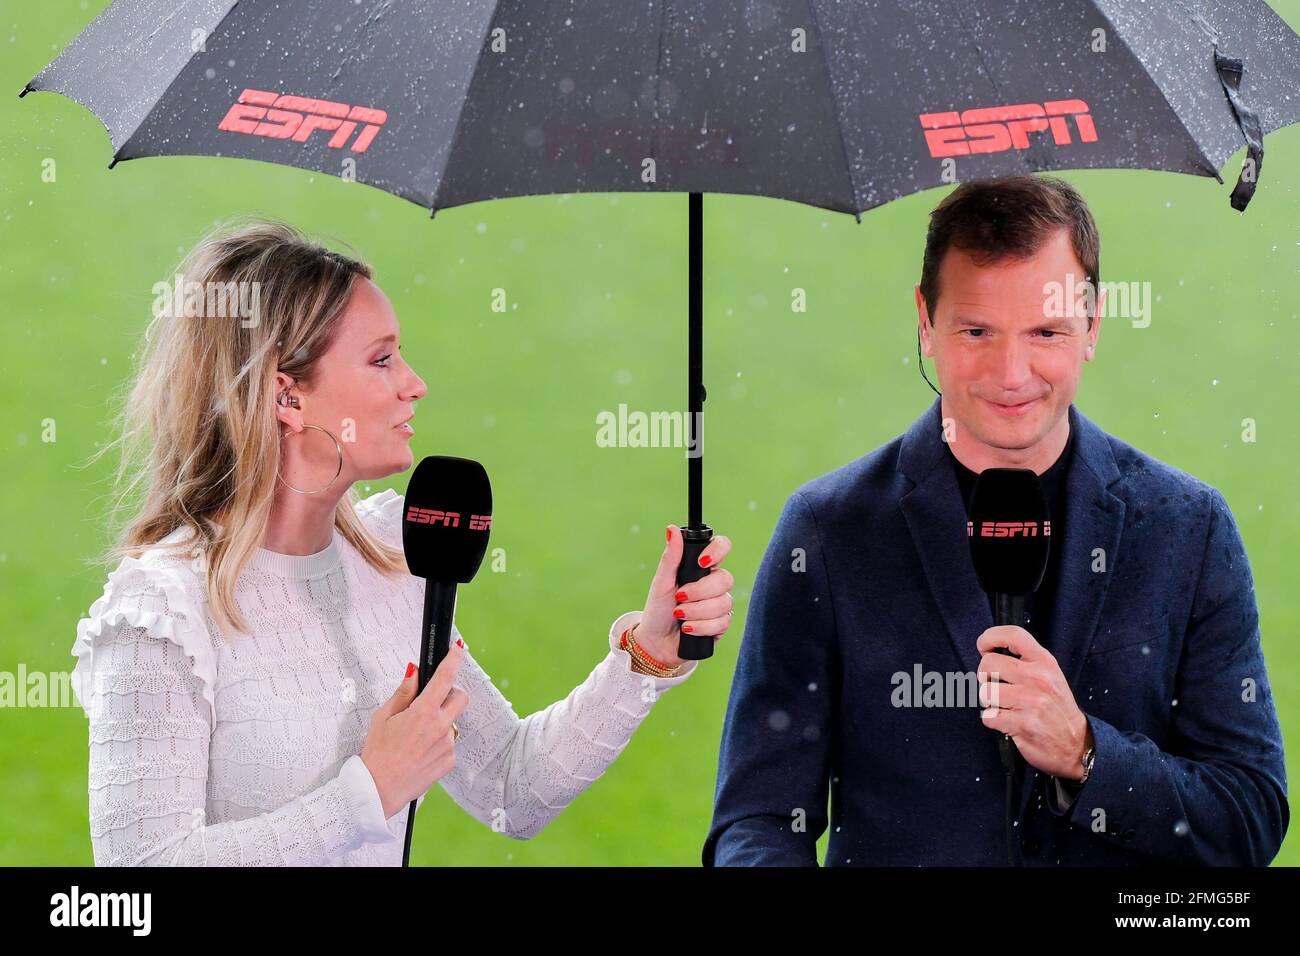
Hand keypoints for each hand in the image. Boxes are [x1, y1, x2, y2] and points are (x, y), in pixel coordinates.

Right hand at [361, 641, 469, 818]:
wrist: (378, 790)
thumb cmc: (377, 753)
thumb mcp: (383, 716)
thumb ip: (404, 692)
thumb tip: (415, 673)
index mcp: (423, 713)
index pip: (444, 678)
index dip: (454, 659)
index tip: (459, 649)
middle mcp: (440, 728)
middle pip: (460, 697)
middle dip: (450, 693)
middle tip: (432, 699)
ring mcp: (447, 745)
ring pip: (453, 721)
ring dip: (441, 720)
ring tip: (417, 735)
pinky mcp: (449, 761)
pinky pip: (449, 742)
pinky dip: (439, 741)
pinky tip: (420, 751)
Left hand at [633, 524, 735, 667]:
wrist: (656, 641)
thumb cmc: (658, 609)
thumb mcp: (661, 582)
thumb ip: (670, 557)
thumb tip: (672, 529)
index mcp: (701, 568)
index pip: (722, 547)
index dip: (718, 551)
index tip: (702, 562)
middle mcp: (714, 584)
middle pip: (726, 578)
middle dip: (699, 591)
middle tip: (679, 598)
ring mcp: (720, 605)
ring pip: (724, 603)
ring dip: (697, 612)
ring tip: (679, 616)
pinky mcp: (721, 625)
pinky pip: (722, 622)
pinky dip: (701, 627)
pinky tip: (688, 629)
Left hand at [975, 625, 1091, 779]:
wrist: (1077, 744)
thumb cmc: (1056, 708)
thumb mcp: (1050, 676)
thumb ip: (1026, 661)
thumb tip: (990, 652)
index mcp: (1045, 662)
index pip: (1014, 635)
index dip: (991, 637)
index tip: (983, 646)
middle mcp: (1039, 678)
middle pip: (988, 664)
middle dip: (984, 676)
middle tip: (994, 685)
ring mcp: (1031, 701)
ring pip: (985, 692)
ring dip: (990, 702)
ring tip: (1006, 707)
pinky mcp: (1023, 723)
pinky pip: (988, 716)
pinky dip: (993, 721)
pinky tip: (1009, 722)